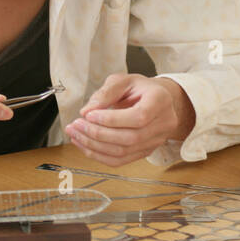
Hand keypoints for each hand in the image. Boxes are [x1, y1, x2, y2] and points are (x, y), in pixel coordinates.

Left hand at [64, 74, 194, 165]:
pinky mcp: (145, 152)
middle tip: (77, 125)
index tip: (89, 115)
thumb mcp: (123, 80)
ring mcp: (155, 141)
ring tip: (76, 134)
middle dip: (98, 134)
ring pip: (123, 152)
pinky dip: (98, 155)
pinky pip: (120, 160)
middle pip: (130, 138)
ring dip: (94, 146)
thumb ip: (106, 93)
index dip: (112, 119)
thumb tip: (87, 111)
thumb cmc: (140, 89)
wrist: (155, 100)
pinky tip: (84, 144)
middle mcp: (163, 123)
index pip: (138, 116)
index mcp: (160, 101)